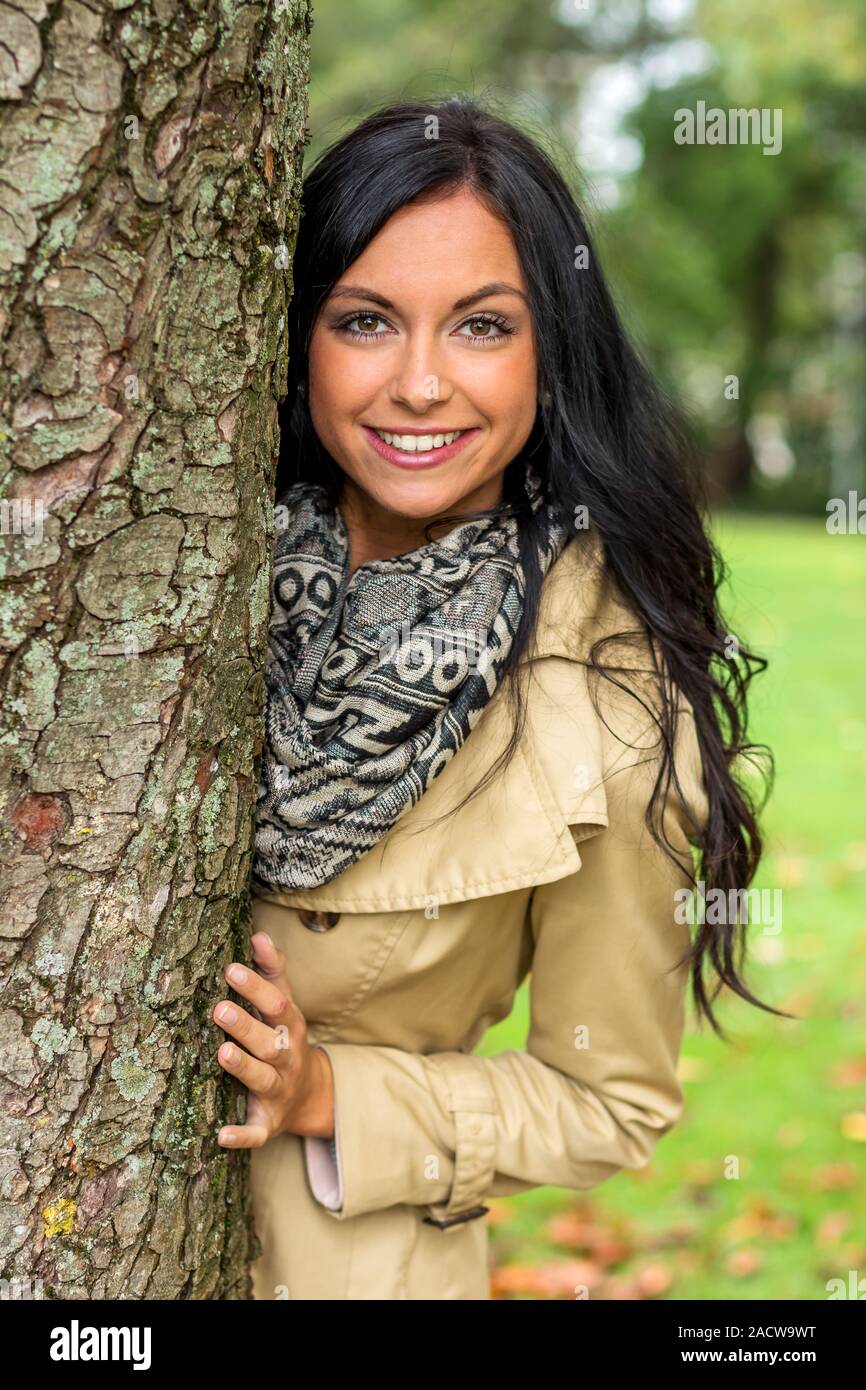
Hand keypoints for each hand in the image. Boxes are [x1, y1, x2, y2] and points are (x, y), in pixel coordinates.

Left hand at [213, 931, 334, 1148]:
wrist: (311, 1097)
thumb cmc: (285, 1039)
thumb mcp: (285, 1006)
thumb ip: (273, 971)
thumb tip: (259, 935)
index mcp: (290, 1027)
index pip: (277, 1004)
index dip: (255, 987)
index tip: (231, 968)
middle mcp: (287, 1058)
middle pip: (270, 1042)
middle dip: (247, 1026)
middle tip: (220, 1009)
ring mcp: (279, 1091)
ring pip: (263, 1080)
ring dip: (244, 1068)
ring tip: (223, 1053)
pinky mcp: (268, 1122)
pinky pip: (257, 1133)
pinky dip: (241, 1136)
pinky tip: (220, 1136)